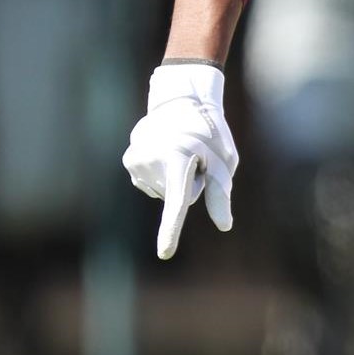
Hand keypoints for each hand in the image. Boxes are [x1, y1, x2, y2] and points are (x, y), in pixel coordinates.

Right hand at [121, 63, 237, 258]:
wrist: (180, 100)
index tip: (165, 253)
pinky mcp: (129, 162)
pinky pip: (152, 184)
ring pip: (164, 191)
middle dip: (190, 184)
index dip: (171, 230)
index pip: (177, 204)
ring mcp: (136, 162)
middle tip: (194, 156)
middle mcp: (152, 162)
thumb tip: (225, 225)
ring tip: (179, 150)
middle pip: (179, 197)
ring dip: (175, 177)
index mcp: (179, 160)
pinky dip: (161, 174)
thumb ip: (220, 193)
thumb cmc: (209, 131)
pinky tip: (164, 152)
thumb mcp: (223, 160)